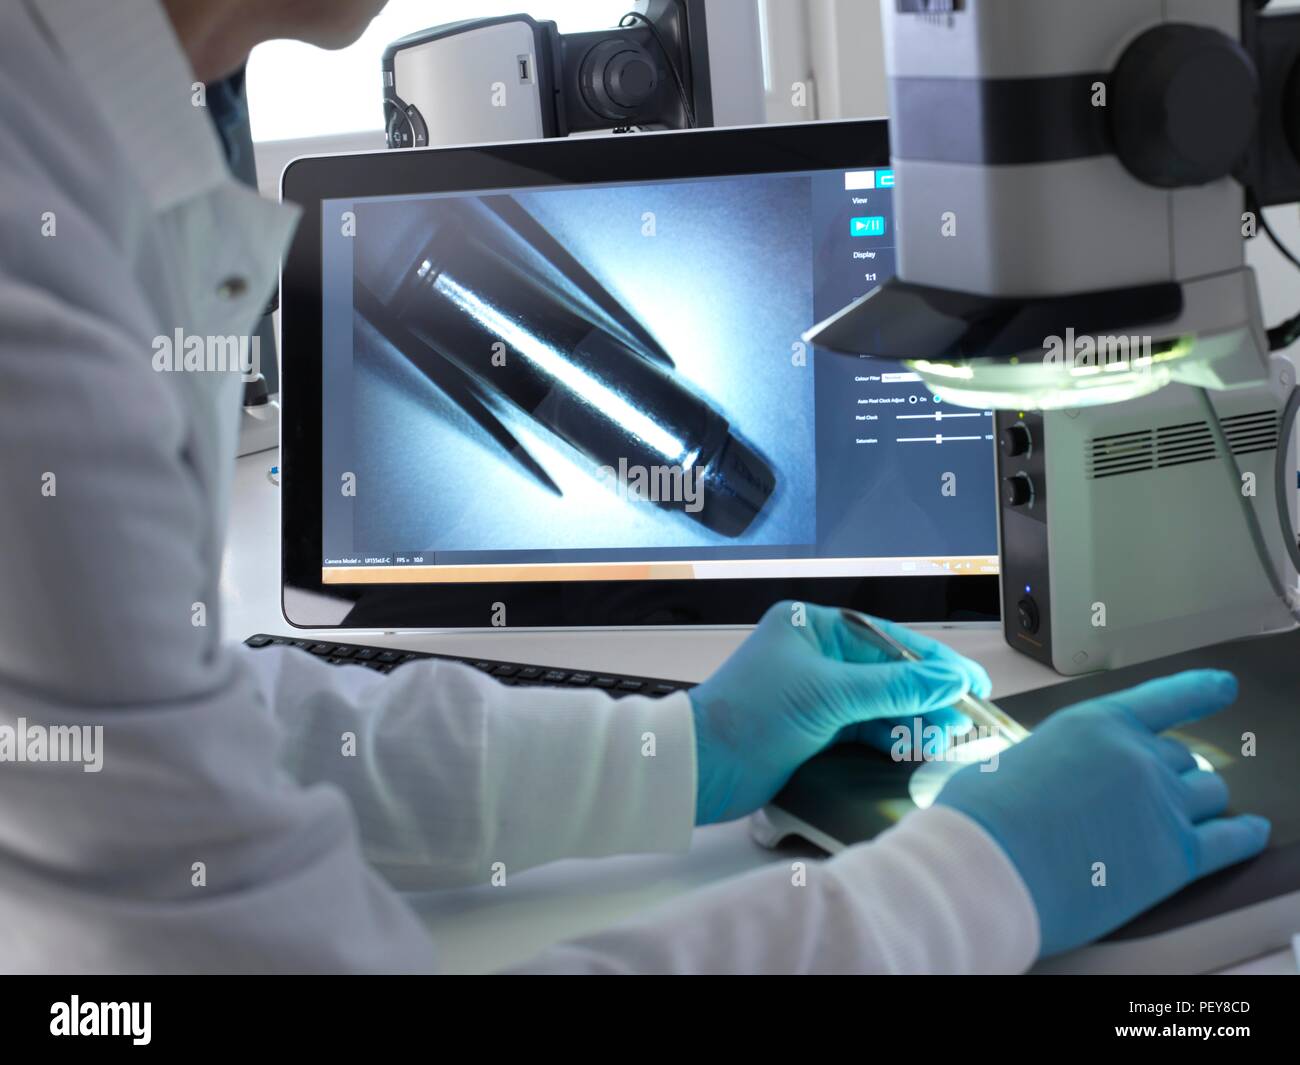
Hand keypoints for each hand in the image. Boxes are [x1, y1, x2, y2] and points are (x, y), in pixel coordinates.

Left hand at [689, 601, 991, 824]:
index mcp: (808, 626)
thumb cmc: (748, 716)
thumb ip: (893, 688)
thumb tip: (945, 681)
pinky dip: (891, 735)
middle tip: (969, 712)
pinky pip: (864, 726)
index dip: (931, 660)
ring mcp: (813, 692)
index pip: (885, 638)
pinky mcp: (813, 728)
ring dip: (914, 717)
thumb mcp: (828, 695)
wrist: (701, 768)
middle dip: (928, 692)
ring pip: (878, 702)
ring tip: (951, 733)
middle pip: (886, 671)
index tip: (968, 678)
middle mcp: (812, 654)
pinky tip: (918, 743)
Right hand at [936, 670, 1269, 957]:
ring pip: (1210, 796)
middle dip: (1169, 775)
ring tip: (1176, 820)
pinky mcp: (1177, 856)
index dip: (1200, 691)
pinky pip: (1231, 840)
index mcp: (1096, 724)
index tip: (1222, 687)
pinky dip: (1244, 836)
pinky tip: (1248, 833)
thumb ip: (1061, 761)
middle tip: (1144, 798)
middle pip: (1183, 759)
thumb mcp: (1020, 759)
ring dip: (1196, 805)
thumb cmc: (987, 816)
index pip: (1166, 699)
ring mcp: (1163, 804)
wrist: (989, 865)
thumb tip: (1066, 781)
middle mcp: (1138, 756)